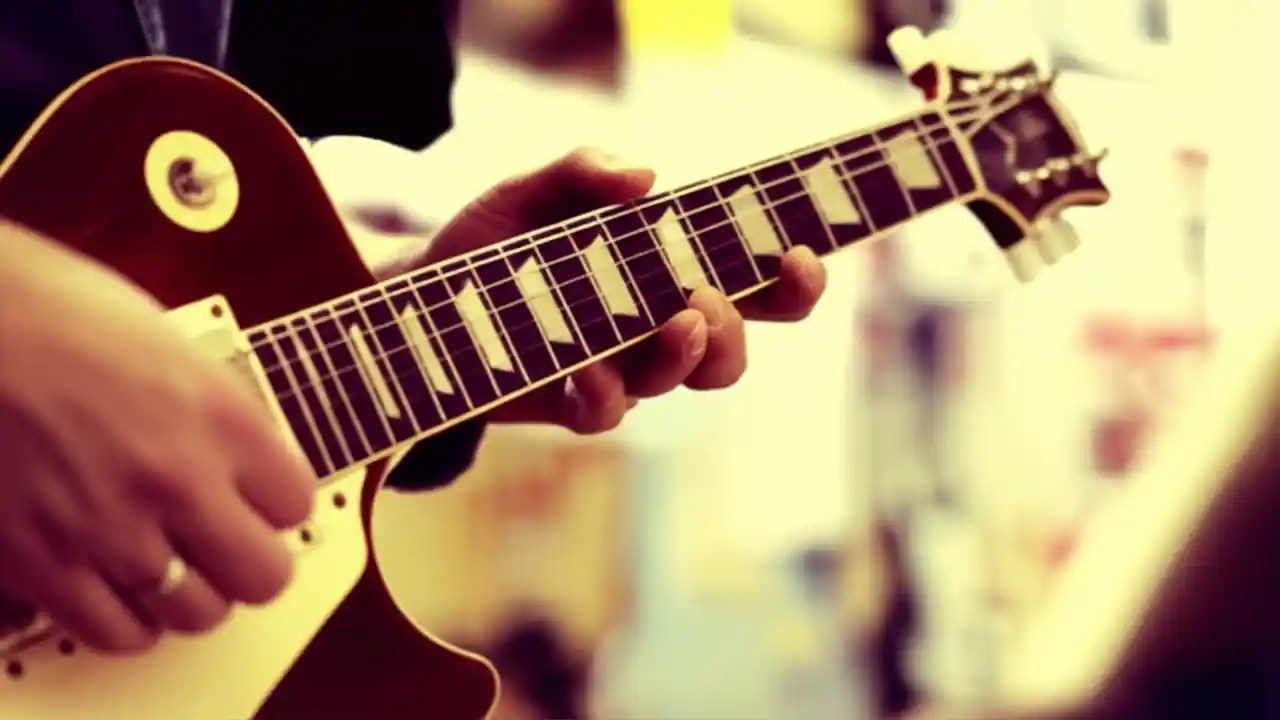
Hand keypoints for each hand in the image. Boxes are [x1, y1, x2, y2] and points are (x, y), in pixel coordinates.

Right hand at [0, 222, 314, 652]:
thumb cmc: (40, 309)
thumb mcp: (160, 340)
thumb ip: (209, 409)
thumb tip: (237, 453)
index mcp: (217, 416)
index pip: (294, 502)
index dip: (275, 504)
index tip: (257, 499)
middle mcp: (177, 480)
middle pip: (264, 575)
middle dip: (249, 561)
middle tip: (225, 543)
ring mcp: (111, 530)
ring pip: (198, 613)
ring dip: (190, 593)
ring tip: (171, 565)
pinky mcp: (42, 566)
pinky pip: (118, 633)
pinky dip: (127, 621)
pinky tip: (119, 590)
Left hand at [377, 148, 825, 433]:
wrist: (417, 293)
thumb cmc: (495, 242)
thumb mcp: (533, 189)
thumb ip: (585, 170)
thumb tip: (646, 176)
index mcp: (666, 275)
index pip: (752, 286)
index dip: (792, 281)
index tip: (802, 255)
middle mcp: (653, 329)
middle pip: (731, 350)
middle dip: (739, 328)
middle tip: (708, 297)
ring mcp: (617, 369)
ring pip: (681, 380)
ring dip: (690, 355)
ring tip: (679, 321)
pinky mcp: (567, 399)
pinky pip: (606, 411)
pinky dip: (606, 390)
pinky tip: (590, 366)